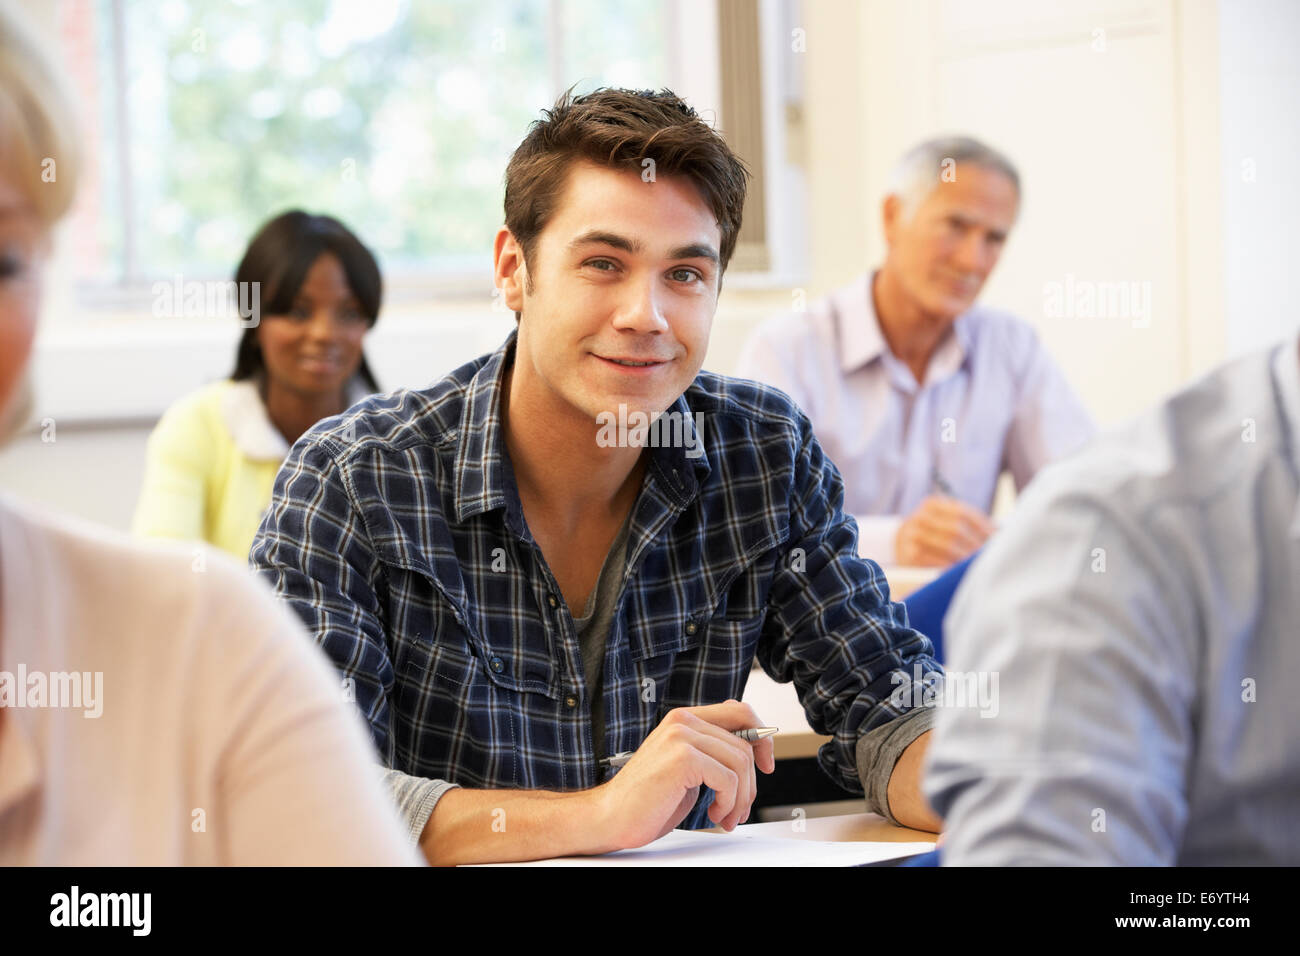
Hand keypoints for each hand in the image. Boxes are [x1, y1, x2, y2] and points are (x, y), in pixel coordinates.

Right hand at [591, 700, 775, 850]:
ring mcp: (681, 737)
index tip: (766, 765)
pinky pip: (728, 779)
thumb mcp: (688, 770)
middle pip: (746, 743)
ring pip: (740, 762)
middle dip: (751, 783)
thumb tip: (754, 750)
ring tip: (725, 816)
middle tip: (739, 809)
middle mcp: (682, 721)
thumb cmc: (647, 799)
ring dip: (740, 798)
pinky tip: (713, 814)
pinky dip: (728, 803)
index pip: (740, 711)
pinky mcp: (682, 758)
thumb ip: (713, 753)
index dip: (762, 737)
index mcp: (683, 719)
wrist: (611, 817)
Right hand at [895, 495, 993, 566]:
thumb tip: (1000, 535)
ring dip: (966, 557)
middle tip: (992, 556)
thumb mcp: (945, 522)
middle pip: (956, 530)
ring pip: (946, 546)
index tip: (998, 539)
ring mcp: (911, 535)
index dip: (983, 527)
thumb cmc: (933, 535)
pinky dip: (950, 567)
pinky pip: (935, 561)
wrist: (900, 545)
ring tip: (980, 564)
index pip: (963, 513)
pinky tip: (961, 571)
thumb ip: (967, 525)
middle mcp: (919, 516)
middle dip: (976, 544)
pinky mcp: (907, 554)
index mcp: (932, 504)